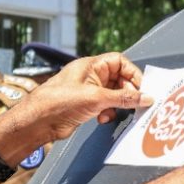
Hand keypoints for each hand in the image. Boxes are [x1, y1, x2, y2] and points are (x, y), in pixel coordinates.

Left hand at [12, 53, 149, 142]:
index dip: (132, 73)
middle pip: (118, 78)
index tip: (143, 88)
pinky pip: (104, 106)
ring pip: (112, 94)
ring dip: (118, 104)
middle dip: (127, 92)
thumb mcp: (96, 98)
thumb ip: (123, 98)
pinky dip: (108, 112)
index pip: (119, 61)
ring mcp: (87, 91)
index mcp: (91, 65)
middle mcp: (90, 76)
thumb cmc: (60, 102)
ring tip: (116, 112)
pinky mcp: (85, 106)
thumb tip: (146, 98)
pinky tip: (103, 119)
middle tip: (135, 103)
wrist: (38, 121)